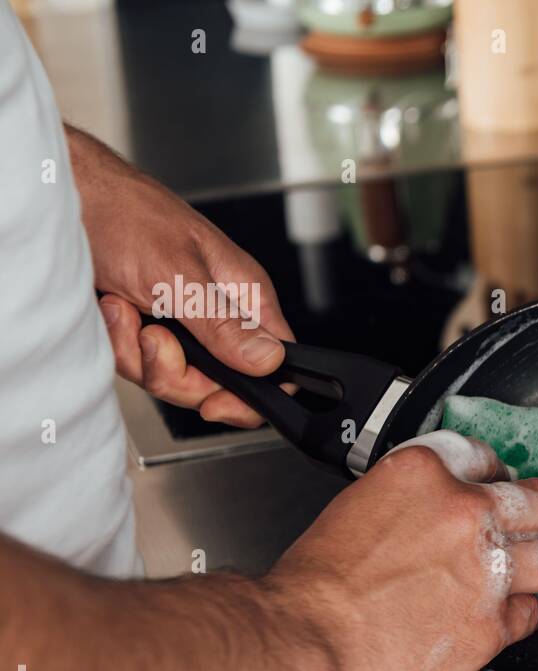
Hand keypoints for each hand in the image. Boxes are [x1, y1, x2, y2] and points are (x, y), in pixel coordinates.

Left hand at [67, 126, 292, 427]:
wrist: (61, 198)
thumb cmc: (122, 213)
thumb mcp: (176, 274)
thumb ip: (223, 324)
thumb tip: (270, 361)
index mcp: (242, 296)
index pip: (273, 364)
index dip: (251, 394)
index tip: (215, 401)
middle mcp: (217, 315)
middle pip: (217, 384)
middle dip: (176, 372)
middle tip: (153, 337)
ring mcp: (180, 326)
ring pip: (173, 378)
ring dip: (138, 351)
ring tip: (124, 308)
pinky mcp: (144, 332)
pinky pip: (138, 366)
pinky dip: (116, 343)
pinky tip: (110, 308)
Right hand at [263, 436, 537, 670]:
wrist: (305, 640)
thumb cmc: (316, 585)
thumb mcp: (359, 506)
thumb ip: (410, 501)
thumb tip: (435, 513)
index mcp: (426, 474)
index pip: (486, 458)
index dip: (500, 473)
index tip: (505, 483)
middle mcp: (465, 513)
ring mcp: (485, 569)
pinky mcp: (491, 624)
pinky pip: (531, 613)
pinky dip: (530, 612)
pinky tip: (525, 612)